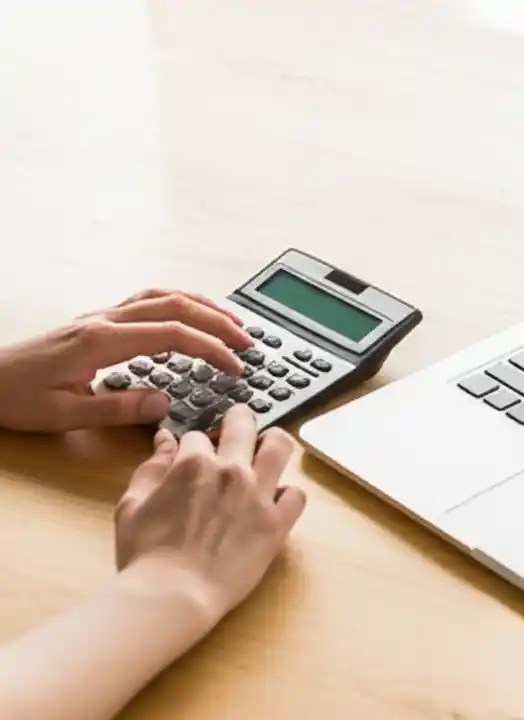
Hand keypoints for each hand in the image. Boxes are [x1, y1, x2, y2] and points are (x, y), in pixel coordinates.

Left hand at [0, 288, 252, 431]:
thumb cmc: (13, 397)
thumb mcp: (64, 415)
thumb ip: (118, 408)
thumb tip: (165, 404)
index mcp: (101, 340)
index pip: (172, 335)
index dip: (211, 349)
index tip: (235, 368)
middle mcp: (104, 320)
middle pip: (176, 305)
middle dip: (219, 322)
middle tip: (249, 343)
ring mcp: (100, 316)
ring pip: (163, 295)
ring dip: (203, 306)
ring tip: (232, 324)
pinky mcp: (97, 321)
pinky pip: (148, 300)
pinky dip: (179, 304)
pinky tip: (191, 317)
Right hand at [114, 405, 305, 623]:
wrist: (172, 596)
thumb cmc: (145, 554)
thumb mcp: (132, 504)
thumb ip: (151, 467)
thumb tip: (164, 439)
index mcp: (194, 464)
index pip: (197, 437)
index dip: (192, 446)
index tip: (193, 455)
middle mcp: (232, 472)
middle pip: (244, 424)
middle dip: (238, 419)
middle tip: (236, 426)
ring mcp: (259, 496)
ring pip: (280, 447)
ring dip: (272, 441)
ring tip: (265, 448)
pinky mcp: (277, 524)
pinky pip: (297, 495)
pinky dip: (287, 493)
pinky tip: (274, 500)